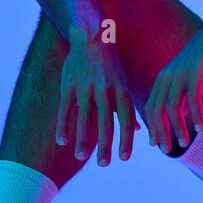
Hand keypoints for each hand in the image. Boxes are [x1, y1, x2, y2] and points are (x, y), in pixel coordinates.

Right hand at [54, 37, 139, 165]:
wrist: (90, 37)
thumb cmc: (110, 66)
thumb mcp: (124, 84)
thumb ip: (130, 108)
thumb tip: (140, 131)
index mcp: (121, 92)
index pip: (126, 120)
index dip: (126, 140)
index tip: (124, 158)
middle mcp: (105, 91)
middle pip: (107, 123)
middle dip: (106, 145)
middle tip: (104, 165)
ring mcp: (86, 88)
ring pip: (84, 118)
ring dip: (83, 139)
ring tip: (81, 157)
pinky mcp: (69, 85)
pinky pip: (65, 109)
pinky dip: (63, 125)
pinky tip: (62, 141)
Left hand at [145, 10, 202, 153]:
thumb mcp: (189, 78)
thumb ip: (182, 95)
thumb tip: (182, 115)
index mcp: (163, 79)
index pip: (151, 107)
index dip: (152, 127)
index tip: (156, 143)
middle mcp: (167, 77)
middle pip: (157, 110)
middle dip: (160, 132)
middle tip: (166, 149)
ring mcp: (180, 75)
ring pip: (173, 108)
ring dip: (177, 128)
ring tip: (183, 143)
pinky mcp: (195, 74)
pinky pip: (192, 100)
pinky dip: (195, 116)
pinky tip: (200, 129)